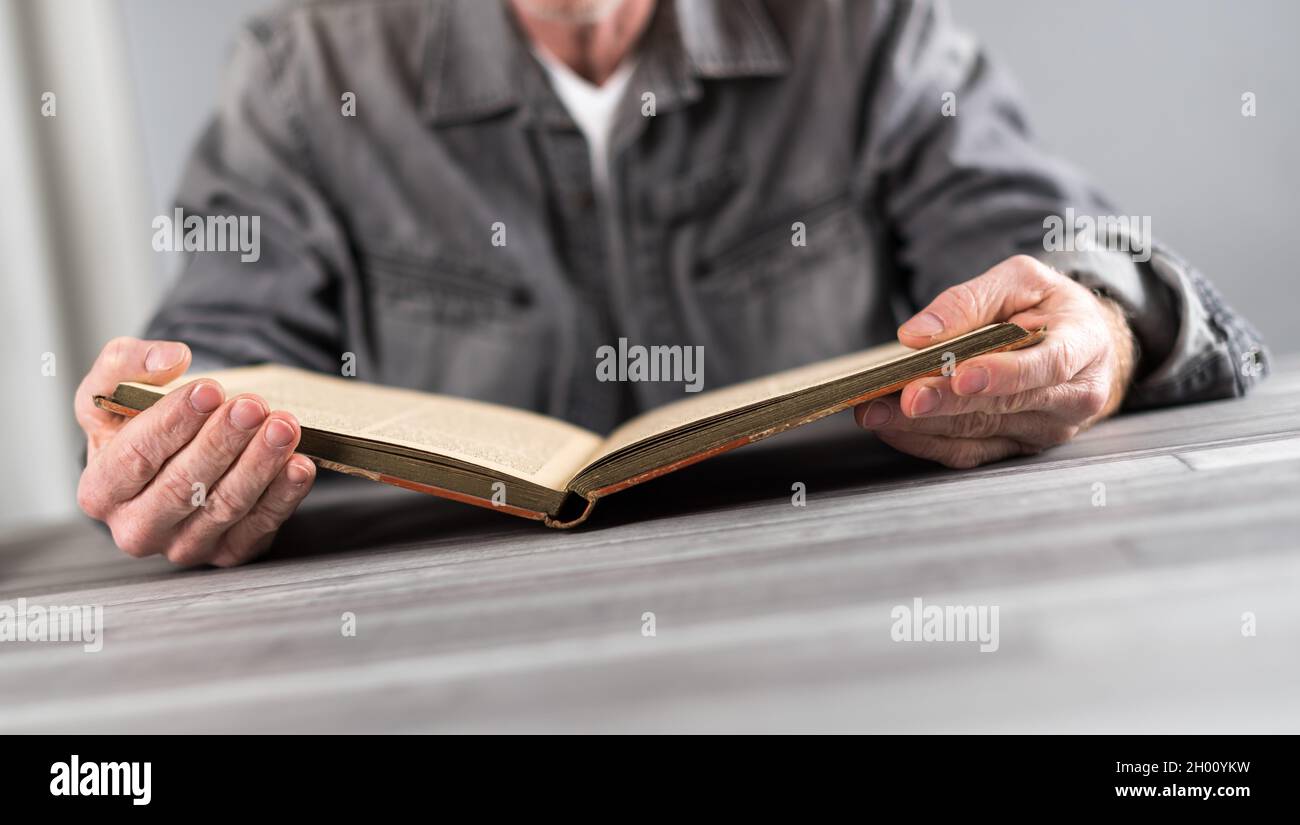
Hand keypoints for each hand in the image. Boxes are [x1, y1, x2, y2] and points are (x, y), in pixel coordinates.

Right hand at [75, 337, 315, 566]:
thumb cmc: (139, 426)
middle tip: (252, 407)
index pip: (135, 457)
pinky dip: (284, 494)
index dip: (174, 421)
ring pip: (225, 506)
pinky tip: (299, 464)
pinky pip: (260, 526)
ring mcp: (185, 545)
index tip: (210, 389)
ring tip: (282, 427)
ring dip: (259, 463)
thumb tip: (169, 359)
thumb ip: (127, 364)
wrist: (172, 457)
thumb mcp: (114, 388)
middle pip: (183, 486)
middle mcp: (137, 527)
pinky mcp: (229, 552)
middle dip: (222, 442)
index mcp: (101, 490)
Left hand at [855, 255, 1136, 467]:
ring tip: (878, 411)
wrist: (1083, 342)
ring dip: (923, 426)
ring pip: (979, 433)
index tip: (962, 376)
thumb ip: (970, 300)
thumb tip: (918, 334)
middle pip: (1003, 405)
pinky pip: (969, 452)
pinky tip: (892, 427)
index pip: (1047, 366)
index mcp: (1082, 346)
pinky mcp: (1017, 446)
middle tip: (903, 397)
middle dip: (947, 403)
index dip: (1004, 374)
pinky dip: (926, 442)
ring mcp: (1045, 429)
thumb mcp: (1020, 280)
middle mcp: (1071, 397)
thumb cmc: (1051, 307)